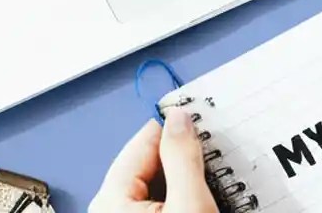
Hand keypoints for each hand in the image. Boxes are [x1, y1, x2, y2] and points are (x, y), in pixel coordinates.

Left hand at [89, 109, 218, 212]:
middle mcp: (108, 206)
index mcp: (110, 197)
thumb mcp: (190, 205)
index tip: (207, 131)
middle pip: (152, 161)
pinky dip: (178, 199)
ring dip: (183, 183)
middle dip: (182, 162)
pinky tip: (196, 207)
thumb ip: (182, 159)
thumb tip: (178, 118)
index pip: (146, 138)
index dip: (180, 132)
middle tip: (213, 173)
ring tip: (208, 196)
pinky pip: (158, 201)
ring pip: (157, 182)